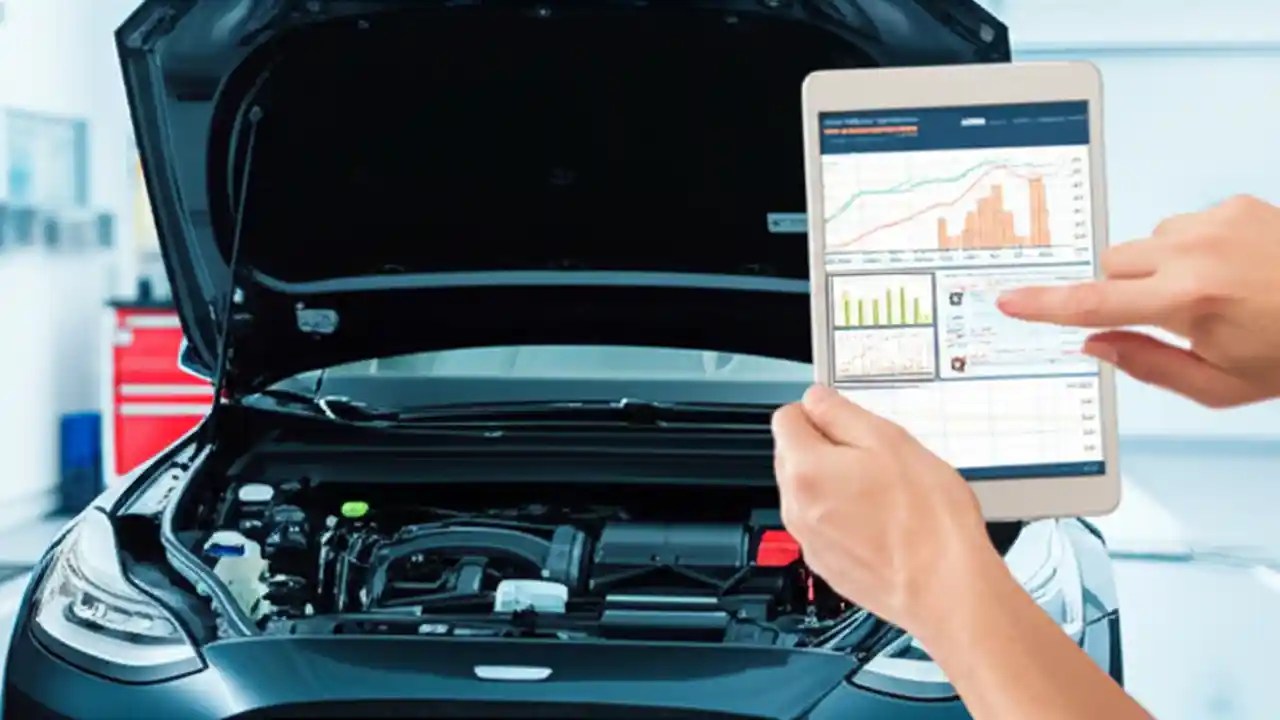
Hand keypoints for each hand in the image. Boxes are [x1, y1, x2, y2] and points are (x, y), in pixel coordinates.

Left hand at [771, 385, 1006, 636]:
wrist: (947, 588)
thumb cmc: (928, 520)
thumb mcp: (890, 441)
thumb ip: (841, 414)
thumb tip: (816, 400)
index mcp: (806, 471)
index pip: (785, 419)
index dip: (817, 412)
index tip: (843, 419)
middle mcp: (797, 508)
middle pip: (793, 456)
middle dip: (825, 448)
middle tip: (875, 457)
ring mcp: (809, 540)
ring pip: (809, 492)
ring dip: (836, 483)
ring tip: (885, 491)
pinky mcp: (827, 564)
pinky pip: (824, 525)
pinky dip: (844, 517)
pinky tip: (883, 521)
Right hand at [998, 194, 1279, 407]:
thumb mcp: (1220, 386)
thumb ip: (1146, 365)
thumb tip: (1095, 345)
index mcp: (1189, 302)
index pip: (1093, 305)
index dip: (1045, 305)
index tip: (1013, 300)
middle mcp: (1197, 252)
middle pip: (1112, 264)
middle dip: (1119, 291)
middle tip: (1160, 318)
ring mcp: (1217, 221)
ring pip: (1144, 243)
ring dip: (1155, 268)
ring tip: (1206, 293)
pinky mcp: (1236, 204)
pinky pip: (1182, 224)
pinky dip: (1190, 247)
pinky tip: (1227, 269)